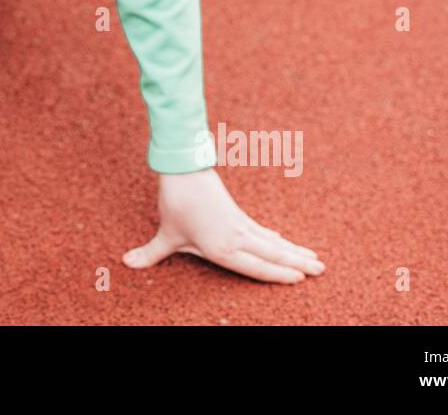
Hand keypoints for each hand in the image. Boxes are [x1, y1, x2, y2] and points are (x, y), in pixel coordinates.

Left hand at [123, 167, 323, 282]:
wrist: (184, 170)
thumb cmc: (176, 203)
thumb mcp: (165, 234)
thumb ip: (150, 253)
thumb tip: (126, 263)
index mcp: (221, 248)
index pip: (255, 266)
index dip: (277, 274)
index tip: (299, 279)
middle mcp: (236, 238)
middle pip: (272, 254)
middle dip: (297, 264)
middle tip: (322, 270)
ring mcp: (239, 225)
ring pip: (273, 243)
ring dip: (294, 251)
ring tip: (316, 259)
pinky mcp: (238, 214)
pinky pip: (264, 232)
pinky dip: (278, 240)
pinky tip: (287, 243)